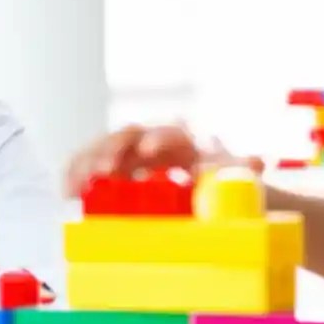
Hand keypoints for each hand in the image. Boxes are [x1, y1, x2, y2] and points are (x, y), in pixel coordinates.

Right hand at [65, 124, 263, 197]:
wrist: (216, 189)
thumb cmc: (227, 181)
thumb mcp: (238, 176)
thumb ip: (241, 169)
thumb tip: (256, 162)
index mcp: (186, 138)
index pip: (170, 132)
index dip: (158, 139)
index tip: (148, 151)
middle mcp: (155, 139)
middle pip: (128, 136)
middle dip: (112, 150)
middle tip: (101, 170)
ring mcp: (132, 154)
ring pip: (105, 149)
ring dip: (89, 163)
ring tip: (76, 184)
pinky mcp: (116, 171)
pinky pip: (92, 166)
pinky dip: (79, 175)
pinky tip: (67, 191)